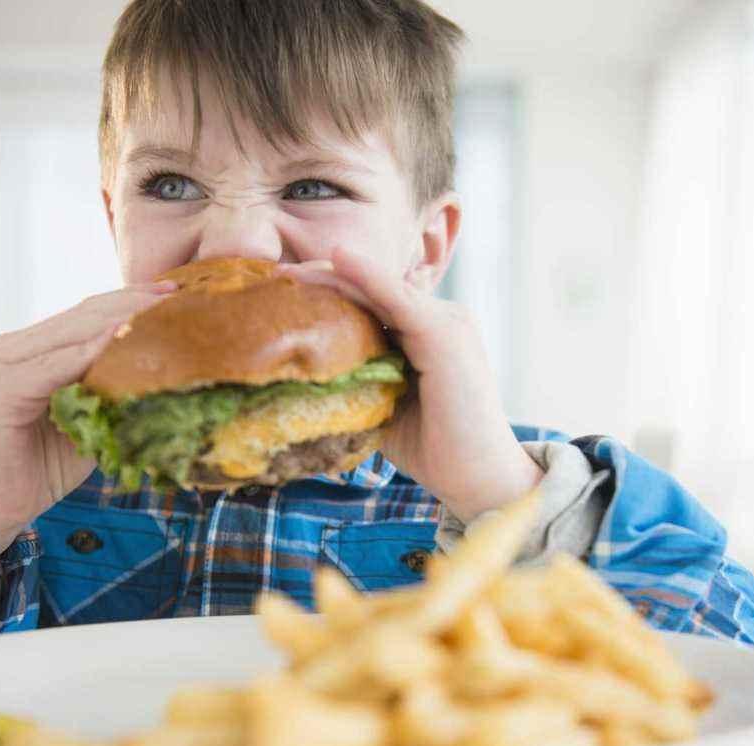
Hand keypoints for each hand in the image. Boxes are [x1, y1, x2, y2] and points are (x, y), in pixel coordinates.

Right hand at [0, 282, 178, 533]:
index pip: (86, 315)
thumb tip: (165, 374)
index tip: (175, 292)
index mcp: (28, 350)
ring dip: (119, 320)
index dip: (130, 300)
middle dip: (132, 301)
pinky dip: (90, 354)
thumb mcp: (88, 421)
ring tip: (161, 312)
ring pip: (71, 333)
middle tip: (177, 293)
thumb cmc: (43, 467)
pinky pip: (54, 367)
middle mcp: (9, 349)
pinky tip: (122, 343)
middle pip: (82, 315)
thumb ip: (111, 390)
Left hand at [279, 247, 542, 522]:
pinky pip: (398, 298)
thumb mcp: (386, 406)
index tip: (280, 295)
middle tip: (273, 278)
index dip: (328, 293)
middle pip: (371, 288)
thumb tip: (304, 379)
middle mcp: (440, 318)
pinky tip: (336, 259)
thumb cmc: (435, 449)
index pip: (371, 301)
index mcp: (426, 333)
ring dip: (332, 275)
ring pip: (379, 288)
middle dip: (321, 280)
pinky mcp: (444, 334)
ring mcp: (446, 322)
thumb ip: (359, 382)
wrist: (481, 479)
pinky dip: (368, 276)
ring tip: (288, 273)